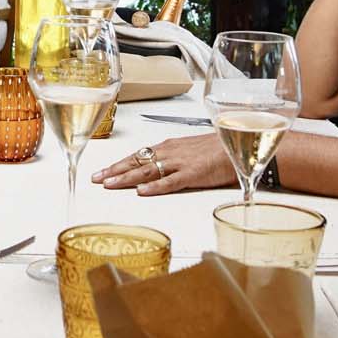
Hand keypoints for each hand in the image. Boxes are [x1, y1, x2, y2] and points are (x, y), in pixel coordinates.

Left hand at [91, 134, 236, 195]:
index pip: (137, 155)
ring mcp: (181, 163)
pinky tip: (141, 192)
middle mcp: (171, 152)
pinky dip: (155, 187)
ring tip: (109, 184)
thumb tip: (158, 167)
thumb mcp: (191, 150)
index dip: (118, 164)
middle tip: (96, 179)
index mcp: (169, 146)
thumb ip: (173, 158)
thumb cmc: (219, 149)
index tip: (102, 172)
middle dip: (114, 170)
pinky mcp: (194, 174)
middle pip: (136, 161)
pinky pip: (171, 181)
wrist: (241, 145)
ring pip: (147, 170)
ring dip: (126, 177)